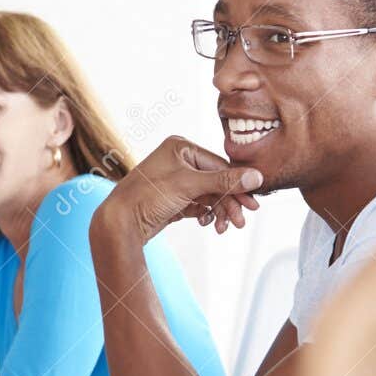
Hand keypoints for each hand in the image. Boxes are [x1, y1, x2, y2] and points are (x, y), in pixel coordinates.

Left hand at [98, 136, 262, 242]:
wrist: (119, 222)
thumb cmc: (147, 196)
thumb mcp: (189, 186)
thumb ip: (224, 182)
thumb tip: (257, 176)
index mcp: (181, 148)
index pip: (219, 165)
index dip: (237, 186)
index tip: (253, 204)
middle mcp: (178, 161)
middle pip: (216, 182)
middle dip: (229, 203)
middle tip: (240, 222)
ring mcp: (176, 181)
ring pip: (209, 195)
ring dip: (219, 212)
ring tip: (224, 228)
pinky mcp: (173, 200)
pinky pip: (199, 205)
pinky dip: (207, 214)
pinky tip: (209, 224)